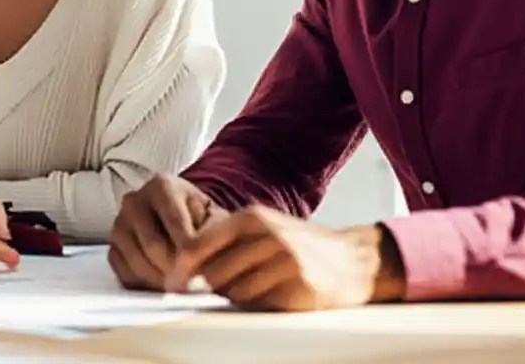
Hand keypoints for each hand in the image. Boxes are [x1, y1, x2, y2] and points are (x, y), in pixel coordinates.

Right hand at [109, 174, 226, 290]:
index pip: (175, 222)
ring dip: (162, 281)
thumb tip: (204, 267)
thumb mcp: (216, 220)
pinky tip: (164, 284)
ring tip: (181, 286)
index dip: (192, 252)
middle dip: (176, 270)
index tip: (204, 273)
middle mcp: (134, 200)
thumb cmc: (204, 221)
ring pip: (137, 262)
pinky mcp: (113, 247)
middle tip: (194, 285)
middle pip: (154, 246)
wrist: (187, 223)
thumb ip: (212, 238)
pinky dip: (145, 285)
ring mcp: (120, 224)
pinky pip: (124, 274)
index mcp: (161, 186)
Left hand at [168, 205, 405, 310]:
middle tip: (205, 295)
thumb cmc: (299, 246)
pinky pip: (260, 305)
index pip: (199, 244)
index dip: (180, 268)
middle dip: (206, 288)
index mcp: (252, 218)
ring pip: (234, 292)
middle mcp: (267, 236)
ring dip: (233, 299)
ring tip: (250, 291)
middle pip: (213, 273)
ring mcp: (285, 262)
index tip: (171, 284)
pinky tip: (269, 298)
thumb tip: (183, 268)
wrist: (353, 260)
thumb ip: (226, 242)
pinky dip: (255, 307)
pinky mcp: (299, 288)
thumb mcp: (263, 230)